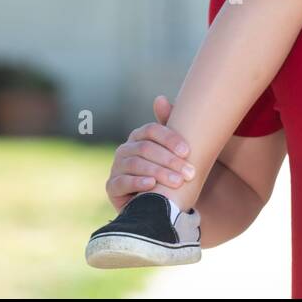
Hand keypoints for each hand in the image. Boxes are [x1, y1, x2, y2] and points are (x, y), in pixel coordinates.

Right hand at [104, 95, 194, 211]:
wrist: (157, 203)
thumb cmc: (168, 172)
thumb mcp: (174, 151)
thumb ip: (170, 124)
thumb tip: (160, 98)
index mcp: (140, 136)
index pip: (152, 130)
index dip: (170, 139)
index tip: (188, 151)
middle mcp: (126, 148)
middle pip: (146, 148)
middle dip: (170, 160)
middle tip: (189, 172)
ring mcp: (116, 167)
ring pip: (136, 164)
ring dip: (159, 172)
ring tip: (177, 182)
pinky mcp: (111, 186)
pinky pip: (121, 182)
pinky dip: (137, 182)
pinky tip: (152, 186)